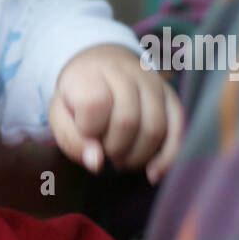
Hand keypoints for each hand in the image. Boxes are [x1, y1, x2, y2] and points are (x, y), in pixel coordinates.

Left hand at [47, 44, 182, 183]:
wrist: (101, 66)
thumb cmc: (78, 97)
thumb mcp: (60, 115)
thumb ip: (71, 139)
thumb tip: (96, 162)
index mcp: (91, 73)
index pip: (95, 104)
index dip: (89, 130)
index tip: (86, 133)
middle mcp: (125, 72)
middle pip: (127, 121)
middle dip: (114, 148)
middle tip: (105, 150)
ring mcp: (152, 82)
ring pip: (155, 128)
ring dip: (137, 156)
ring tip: (121, 158)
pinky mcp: (171, 96)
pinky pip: (178, 129)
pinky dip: (167, 158)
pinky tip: (152, 173)